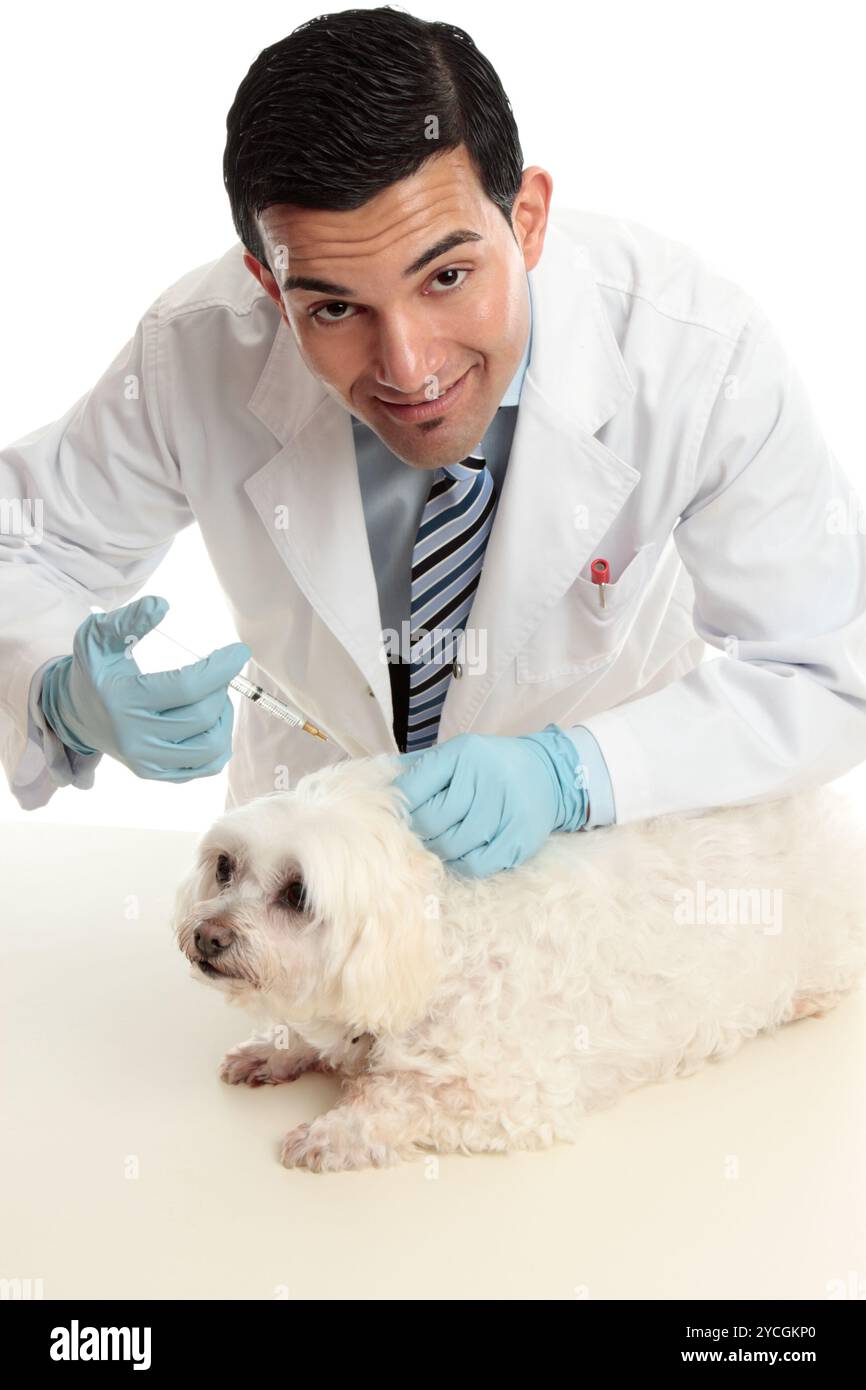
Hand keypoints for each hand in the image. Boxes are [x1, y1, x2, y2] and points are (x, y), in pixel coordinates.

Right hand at [39, 595, 250, 781]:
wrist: (76, 715)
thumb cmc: (96, 670)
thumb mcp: (99, 638)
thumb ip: (128, 619)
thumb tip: (162, 605)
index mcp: (122, 700)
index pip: (186, 687)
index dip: (221, 668)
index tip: (240, 652)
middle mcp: (133, 737)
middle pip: (202, 716)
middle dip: (220, 689)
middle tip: (216, 674)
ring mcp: (146, 761)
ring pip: (210, 746)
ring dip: (224, 717)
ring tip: (215, 698)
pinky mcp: (156, 774)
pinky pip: (206, 767)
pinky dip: (219, 744)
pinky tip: (211, 722)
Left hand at [390, 725, 588, 877]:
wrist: (547, 773)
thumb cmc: (489, 766)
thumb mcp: (456, 754)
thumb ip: (418, 768)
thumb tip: (374, 783)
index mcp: (462, 754)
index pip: (412, 789)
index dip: (401, 807)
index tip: (401, 814)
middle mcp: (484, 777)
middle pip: (429, 822)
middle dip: (419, 832)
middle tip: (422, 832)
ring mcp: (504, 809)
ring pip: (451, 846)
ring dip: (440, 849)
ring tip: (444, 840)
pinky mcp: (519, 837)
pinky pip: (476, 864)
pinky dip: (462, 863)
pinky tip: (464, 851)